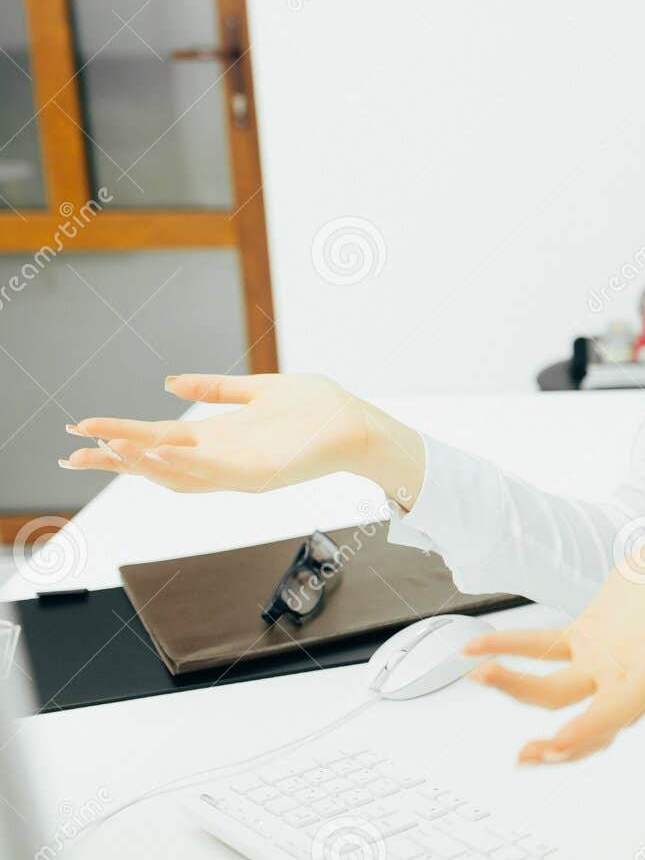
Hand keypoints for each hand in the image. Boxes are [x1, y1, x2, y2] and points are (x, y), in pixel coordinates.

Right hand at [58, 372, 402, 496]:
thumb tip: (169, 383)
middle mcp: (223, 458)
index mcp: (218, 438)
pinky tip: (159, 453)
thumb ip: (215, 389)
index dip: (119, 434)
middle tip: (70, 454)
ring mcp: (241, 470)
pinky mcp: (263, 475)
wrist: (359, 423)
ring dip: (143, 461)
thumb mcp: (257, 390)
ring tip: (107, 447)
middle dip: (115, 459)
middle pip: (158, 463)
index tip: (80, 428)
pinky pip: (217, 473)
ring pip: (181, 473)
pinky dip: (186, 465)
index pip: (158, 440)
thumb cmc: (316, 408)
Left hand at [462, 526, 644, 764]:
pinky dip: (509, 646)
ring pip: (554, 689)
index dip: (592, 728)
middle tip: (525, 755)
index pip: (623, 710)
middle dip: (556, 745)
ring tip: (478, 675)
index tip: (558, 741)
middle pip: (586, 721)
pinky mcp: (586, 634)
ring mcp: (603, 658)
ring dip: (515, 688)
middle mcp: (628, 675)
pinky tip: (473, 647)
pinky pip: (542, 647)